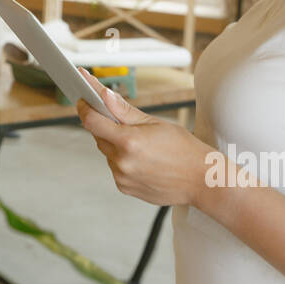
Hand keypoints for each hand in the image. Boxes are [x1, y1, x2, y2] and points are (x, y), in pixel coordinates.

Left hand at [75, 67, 211, 206]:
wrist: (202, 180)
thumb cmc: (184, 150)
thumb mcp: (155, 123)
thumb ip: (124, 110)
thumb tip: (104, 95)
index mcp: (128, 142)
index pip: (91, 121)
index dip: (84, 107)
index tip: (82, 99)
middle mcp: (121, 162)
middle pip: (98, 137)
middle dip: (105, 126)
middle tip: (122, 121)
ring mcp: (122, 177)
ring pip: (107, 153)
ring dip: (116, 145)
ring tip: (142, 144)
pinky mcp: (125, 188)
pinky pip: (115, 168)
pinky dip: (122, 160)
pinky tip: (143, 159)